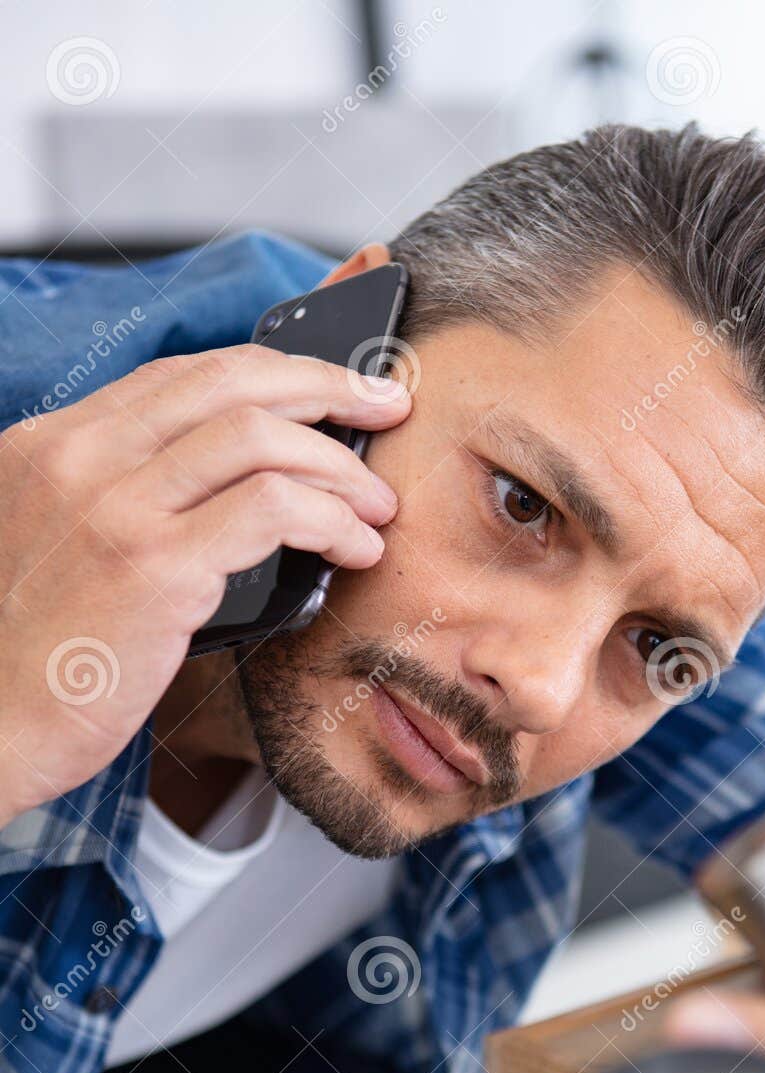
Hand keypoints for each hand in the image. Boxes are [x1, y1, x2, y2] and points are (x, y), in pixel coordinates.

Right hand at [0, 343, 410, 824]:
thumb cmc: (34, 664)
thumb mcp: (59, 551)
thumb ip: (123, 504)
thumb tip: (233, 492)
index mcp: (52, 445)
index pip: (180, 376)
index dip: (272, 373)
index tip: (333, 389)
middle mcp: (78, 457)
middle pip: (231, 380)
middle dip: (328, 385)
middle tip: (386, 406)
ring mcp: (115, 506)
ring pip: (263, 437)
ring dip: (341, 466)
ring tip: (377, 507)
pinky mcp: (154, 566)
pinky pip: (274, 509)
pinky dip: (333, 520)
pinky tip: (355, 550)